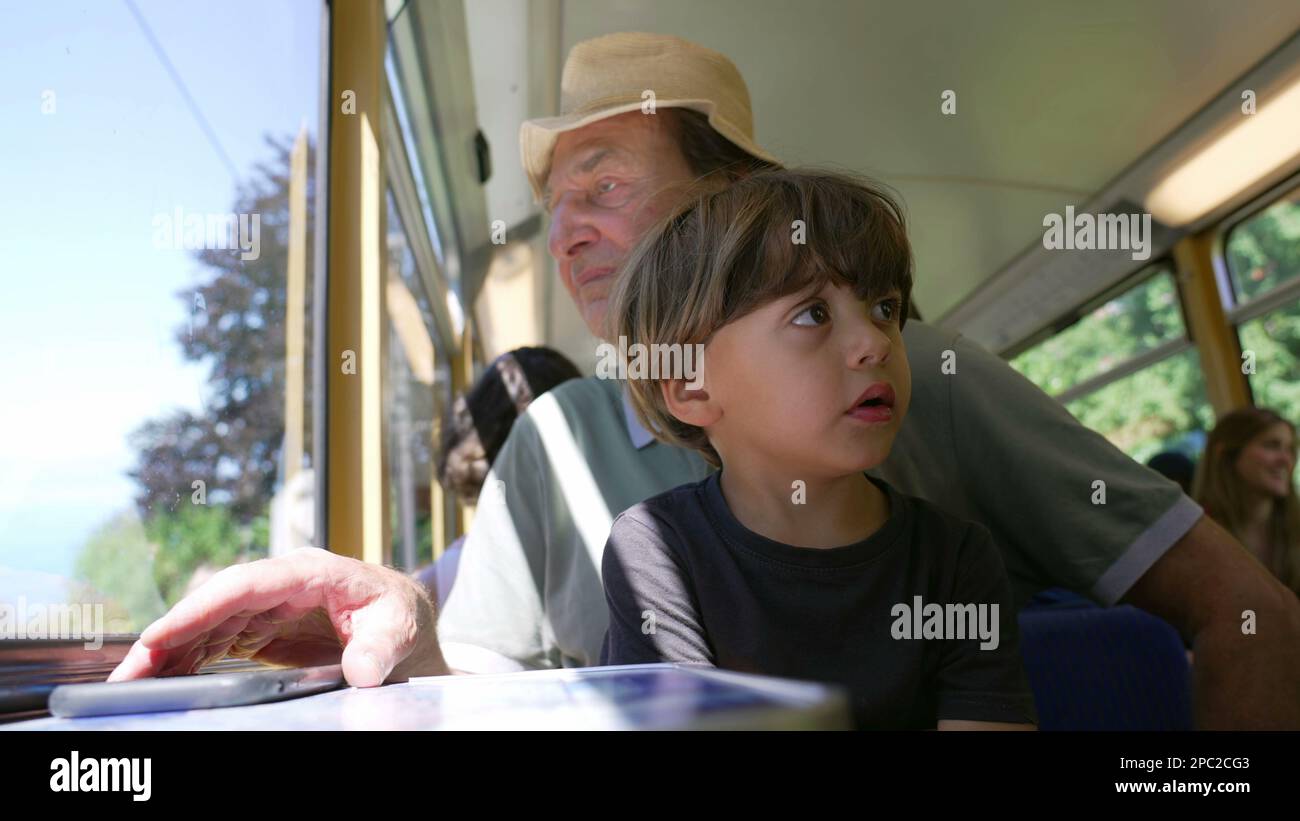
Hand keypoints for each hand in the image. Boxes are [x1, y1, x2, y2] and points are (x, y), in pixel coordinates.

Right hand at [108, 547, 449, 686]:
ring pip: (208, 623)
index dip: (201, 608)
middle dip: (170, 635)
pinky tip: (163, 681)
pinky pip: (216, 641)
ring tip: (133, 682)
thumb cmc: (400, 614)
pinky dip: (188, 660)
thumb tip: (363, 672)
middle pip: (215, 604)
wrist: (403, 620)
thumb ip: (380, 647)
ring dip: (170, 652)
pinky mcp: (262, 627)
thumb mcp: (400, 626)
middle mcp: (280, 583)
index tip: (161, 634)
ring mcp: (268, 605)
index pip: (245, 584)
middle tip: (130, 671)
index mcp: (310, 572)